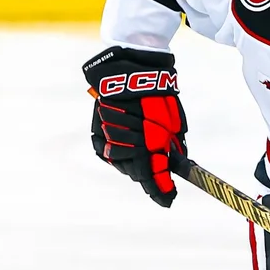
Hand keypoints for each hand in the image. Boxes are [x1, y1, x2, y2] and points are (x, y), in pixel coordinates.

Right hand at [82, 46, 185, 206]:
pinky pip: (106, 152)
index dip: (161, 191)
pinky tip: (126, 144)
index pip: (152, 178)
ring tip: (143, 148)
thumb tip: (174, 166)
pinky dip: (117, 151)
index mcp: (146, 144)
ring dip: (133, 162)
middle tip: (161, 172)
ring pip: (121, 164)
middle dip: (150, 174)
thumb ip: (173, 148)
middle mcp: (124, 144)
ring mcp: (107, 138)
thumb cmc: (157, 95)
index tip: (169, 200)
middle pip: (137, 173)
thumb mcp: (172, 123)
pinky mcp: (96, 131)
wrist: (131, 69)